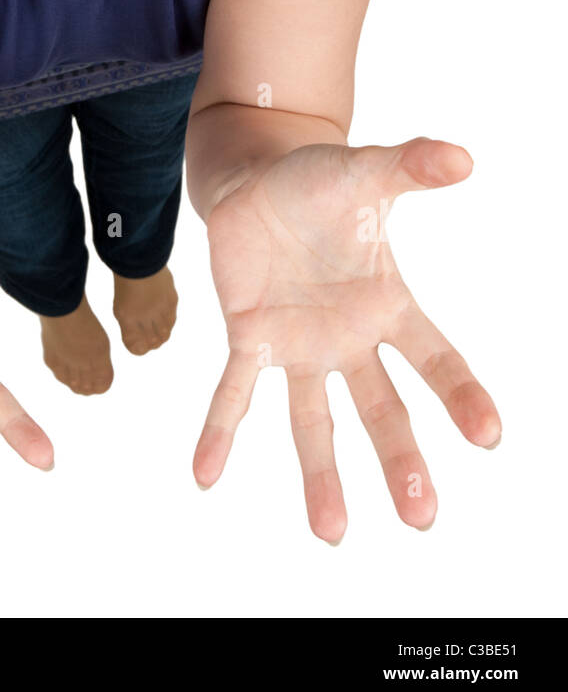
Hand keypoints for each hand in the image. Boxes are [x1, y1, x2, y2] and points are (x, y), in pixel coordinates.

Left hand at [195, 137, 500, 540]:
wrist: (256, 178)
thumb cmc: (319, 180)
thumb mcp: (366, 171)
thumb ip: (412, 167)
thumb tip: (463, 158)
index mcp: (387, 304)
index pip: (434, 357)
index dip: (460, 393)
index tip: (488, 435)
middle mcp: (348, 337)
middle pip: (381, 407)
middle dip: (401, 458)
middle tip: (422, 516)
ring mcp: (299, 345)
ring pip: (313, 419)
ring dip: (321, 474)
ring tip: (332, 534)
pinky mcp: (250, 338)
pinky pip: (234, 393)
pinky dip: (220, 432)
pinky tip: (204, 476)